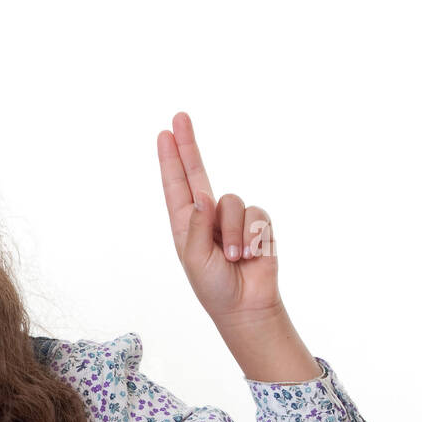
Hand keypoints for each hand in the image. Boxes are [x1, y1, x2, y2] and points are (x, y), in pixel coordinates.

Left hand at [157, 112, 282, 327]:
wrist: (246, 305)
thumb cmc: (214, 286)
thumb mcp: (196, 258)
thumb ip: (197, 225)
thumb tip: (200, 193)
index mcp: (185, 223)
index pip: (176, 185)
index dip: (171, 159)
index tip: (164, 132)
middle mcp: (207, 215)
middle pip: (198, 172)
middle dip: (189, 145)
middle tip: (180, 117)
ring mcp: (232, 218)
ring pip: (232, 201)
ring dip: (233, 233)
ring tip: (233, 257)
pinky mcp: (257, 223)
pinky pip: (256, 214)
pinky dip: (252, 236)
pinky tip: (251, 254)